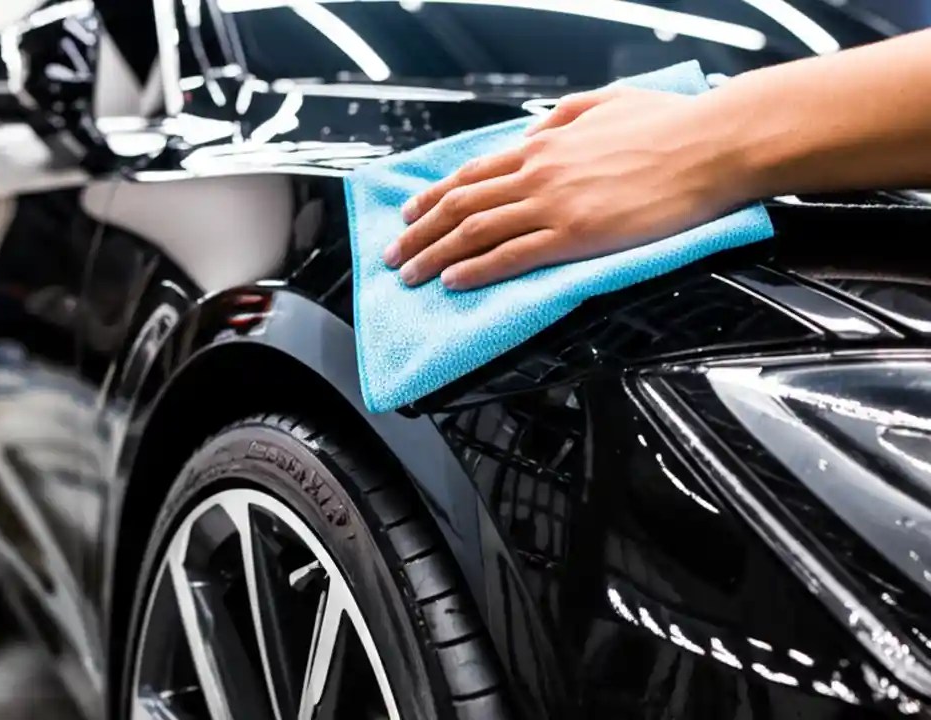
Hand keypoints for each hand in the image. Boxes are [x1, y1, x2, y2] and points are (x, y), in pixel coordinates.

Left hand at [383, 86, 744, 289]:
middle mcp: (538, 172)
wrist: (712, 145)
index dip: (434, 196)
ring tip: (410, 274)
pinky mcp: (575, 234)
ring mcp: (554, 204)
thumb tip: (533, 131)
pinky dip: (475, 269)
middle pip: (460, 204)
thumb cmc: (670, 125)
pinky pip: (511, 255)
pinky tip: (454, 281)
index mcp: (544, 144)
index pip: (472, 173)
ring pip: (475, 231)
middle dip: (420, 232)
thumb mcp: (604, 102)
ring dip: (435, 255)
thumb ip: (561, 117)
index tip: (411, 213)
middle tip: (394, 253)